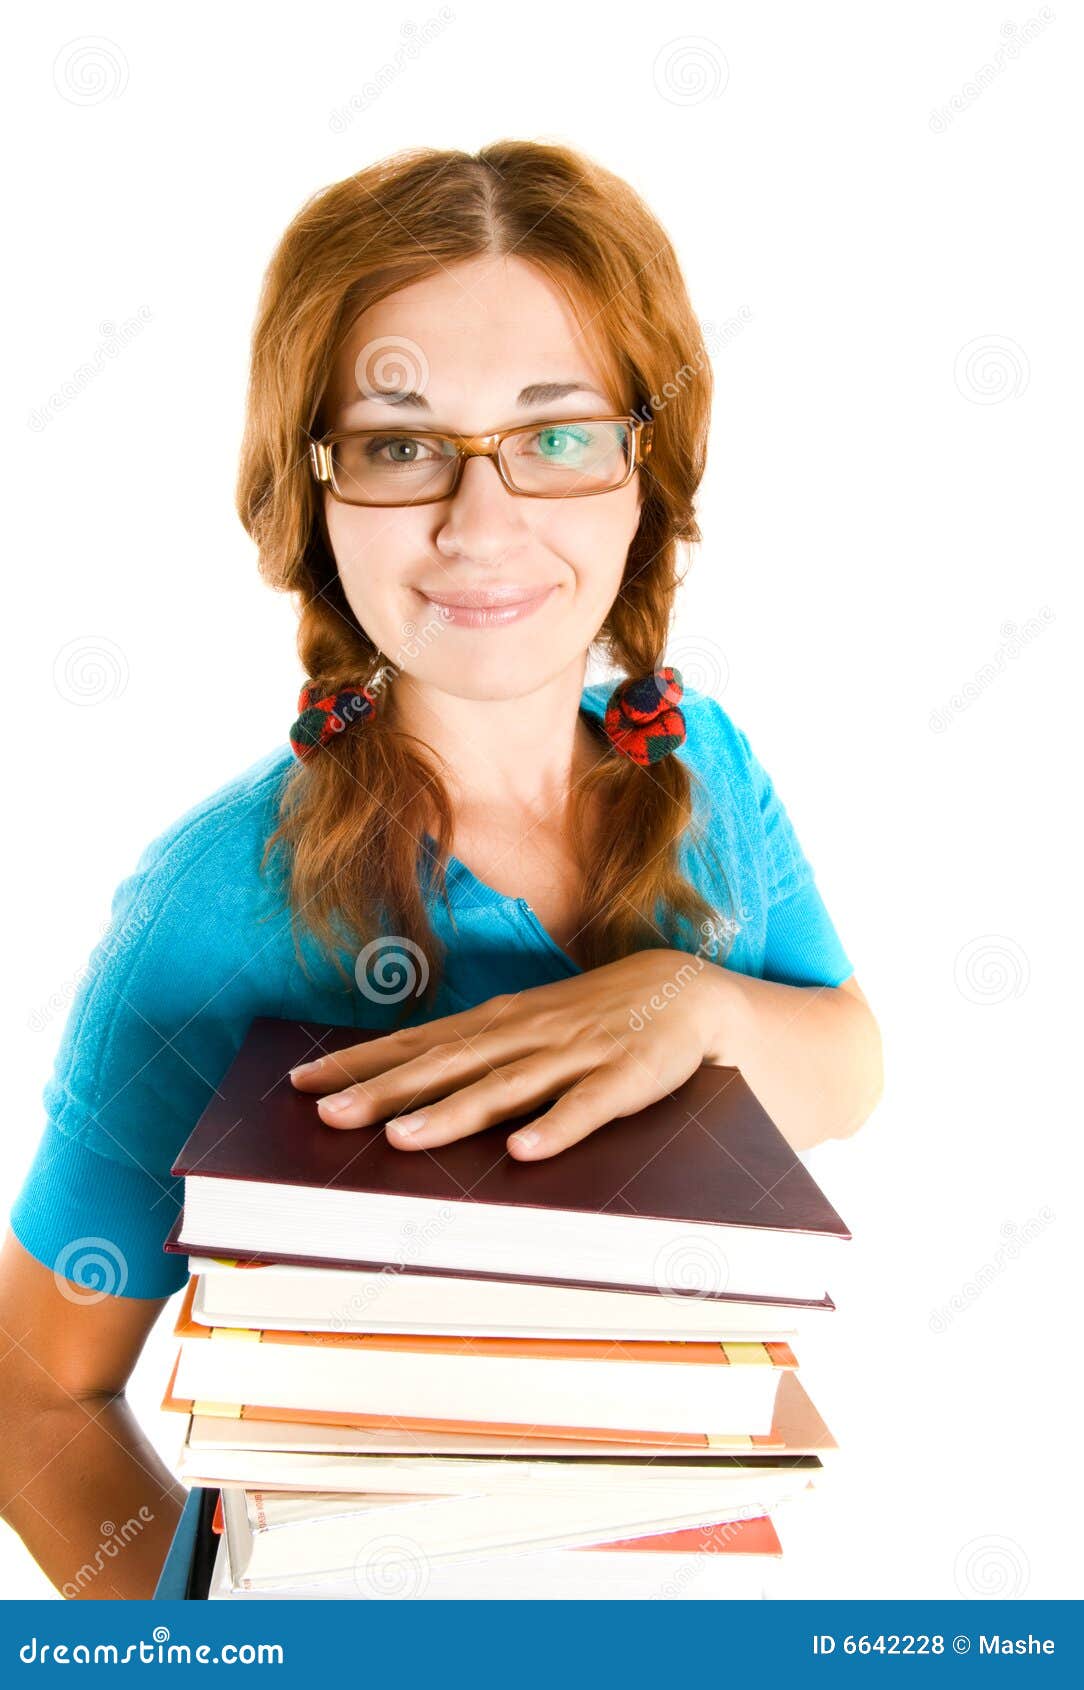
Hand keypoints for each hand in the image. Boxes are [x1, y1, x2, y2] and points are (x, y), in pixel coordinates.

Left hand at [288, 948, 735, 1159]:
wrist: (687, 991)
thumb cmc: (594, 1017)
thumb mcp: (530, 1025)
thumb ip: (476, 1054)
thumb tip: (403, 1088)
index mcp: (498, 1023)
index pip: (416, 1044)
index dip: (361, 1063)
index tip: (301, 1084)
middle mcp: (527, 1034)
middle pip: (445, 1067)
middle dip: (385, 1092)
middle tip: (327, 1116)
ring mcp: (575, 1054)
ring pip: (504, 1088)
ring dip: (453, 1114)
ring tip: (403, 1138)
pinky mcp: (624, 1078)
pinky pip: (587, 1107)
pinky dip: (557, 1127)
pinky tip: (526, 1152)